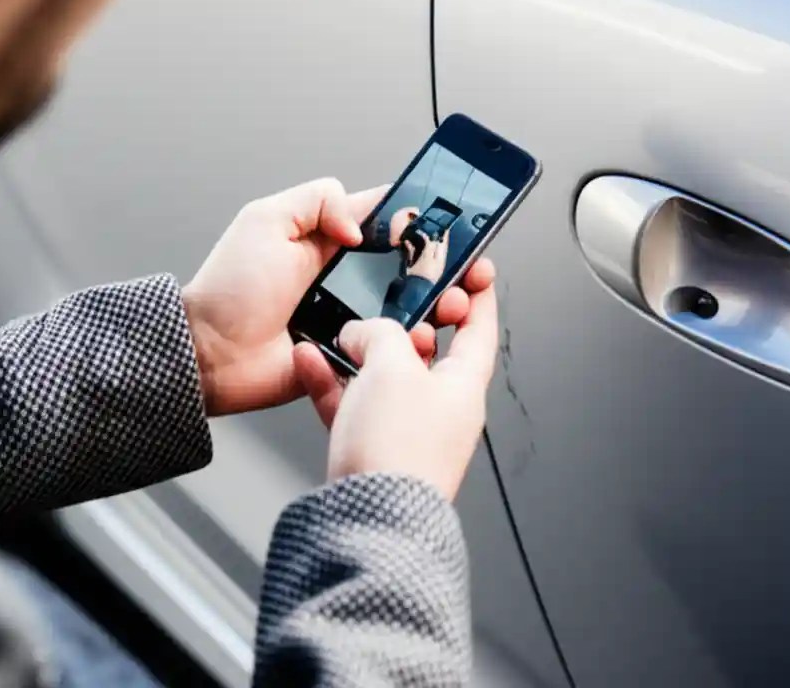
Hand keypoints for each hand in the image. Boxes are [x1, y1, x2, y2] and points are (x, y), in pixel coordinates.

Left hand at [183, 178, 494, 416]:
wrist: (211, 356)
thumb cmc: (228, 291)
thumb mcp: (265, 221)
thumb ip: (316, 200)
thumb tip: (361, 222)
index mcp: (326, 242)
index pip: (385, 221)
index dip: (417, 219)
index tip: (448, 220)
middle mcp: (342, 279)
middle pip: (406, 268)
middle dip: (438, 268)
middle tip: (461, 271)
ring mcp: (348, 319)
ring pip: (405, 310)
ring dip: (430, 308)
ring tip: (448, 305)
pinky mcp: (348, 357)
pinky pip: (386, 351)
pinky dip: (404, 347)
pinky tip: (419, 340)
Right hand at [291, 284, 498, 500]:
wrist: (370, 518)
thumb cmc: (398, 451)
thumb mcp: (392, 366)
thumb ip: (379, 333)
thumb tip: (363, 332)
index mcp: (464, 386)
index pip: (479, 329)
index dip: (476, 295)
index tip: (473, 270)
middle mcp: (441, 409)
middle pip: (426, 351)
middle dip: (402, 324)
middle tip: (385, 305)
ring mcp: (406, 431)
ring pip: (383, 377)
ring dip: (360, 352)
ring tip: (339, 333)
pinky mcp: (372, 450)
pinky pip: (352, 404)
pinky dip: (332, 381)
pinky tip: (310, 363)